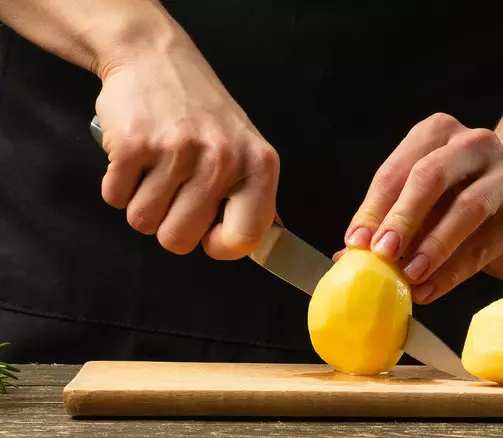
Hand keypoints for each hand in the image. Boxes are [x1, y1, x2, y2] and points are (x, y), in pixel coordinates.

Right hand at [95, 36, 278, 259]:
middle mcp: (222, 159)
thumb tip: (269, 238)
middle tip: (173, 191)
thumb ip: (253, 195)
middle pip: (178, 240)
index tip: (207, 235)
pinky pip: (115, 198)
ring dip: (142, 202)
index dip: (218, 246)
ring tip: (155, 167)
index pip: (244, 239)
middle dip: (168, 225)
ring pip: (143, 222)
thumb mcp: (244, 148)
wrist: (155, 57)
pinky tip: (135, 156)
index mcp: (258, 166)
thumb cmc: (202, 112)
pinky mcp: (134, 144)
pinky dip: (118, 184)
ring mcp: (177, 151)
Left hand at [339, 113, 502, 303]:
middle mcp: (474, 144)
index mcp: (437, 133)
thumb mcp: (420, 204)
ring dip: (433, 246)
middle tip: (383, 253)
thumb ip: (387, 222)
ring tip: (409, 276)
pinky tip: (429, 289)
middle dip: (403, 218)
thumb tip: (347, 255)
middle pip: (433, 176)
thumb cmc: (455, 203)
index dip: (374, 209)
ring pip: (467, 209)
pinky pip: (485, 244)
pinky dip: (452, 272)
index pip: (398, 169)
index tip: (356, 243)